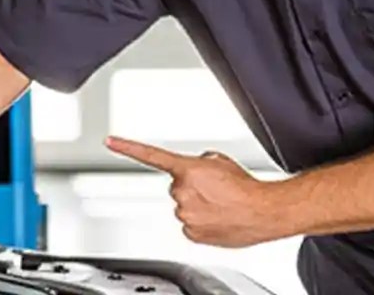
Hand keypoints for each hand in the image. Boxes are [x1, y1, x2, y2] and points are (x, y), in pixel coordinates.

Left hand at [104, 136, 275, 247]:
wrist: (263, 211)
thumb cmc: (246, 187)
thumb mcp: (221, 161)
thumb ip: (200, 162)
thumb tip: (195, 169)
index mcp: (187, 169)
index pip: (151, 156)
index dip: (127, 147)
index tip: (110, 141)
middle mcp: (181, 191)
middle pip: (177, 186)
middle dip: (192, 186)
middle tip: (214, 189)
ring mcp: (184, 214)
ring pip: (184, 206)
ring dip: (198, 204)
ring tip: (220, 204)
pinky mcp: (191, 233)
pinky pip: (190, 225)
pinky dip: (201, 222)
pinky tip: (217, 217)